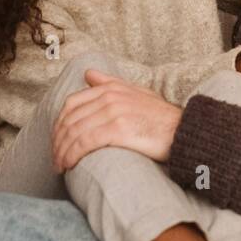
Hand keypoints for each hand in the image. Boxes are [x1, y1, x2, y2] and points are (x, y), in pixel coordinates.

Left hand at [51, 70, 182, 170]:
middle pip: (70, 119)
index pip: (71, 104)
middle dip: (57, 141)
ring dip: (62, 152)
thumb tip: (88, 74)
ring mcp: (114, 112)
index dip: (59, 124)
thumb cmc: (161, 118)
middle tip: (55, 159)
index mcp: (111, 88)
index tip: (57, 141)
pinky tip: (69, 165)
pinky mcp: (118, 129)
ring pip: (75, 132)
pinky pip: (85, 142)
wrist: (185, 131)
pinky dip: (72, 155)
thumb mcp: (137, 92)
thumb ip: (110, 82)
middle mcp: (109, 96)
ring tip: (60, 166)